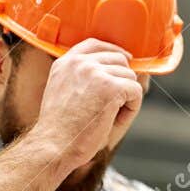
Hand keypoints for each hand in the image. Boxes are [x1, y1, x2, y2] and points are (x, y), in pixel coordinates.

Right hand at [27, 38, 144, 177]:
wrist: (53, 146)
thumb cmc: (61, 130)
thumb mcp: (65, 94)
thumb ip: (85, 79)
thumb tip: (121, 70)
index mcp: (65, 63)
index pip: (95, 44)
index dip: (114, 52)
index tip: (126, 61)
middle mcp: (79, 63)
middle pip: (119, 60)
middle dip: (122, 83)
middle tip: (111, 108)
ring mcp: (95, 73)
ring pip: (130, 76)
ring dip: (126, 99)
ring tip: (107, 118)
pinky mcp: (111, 87)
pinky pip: (136, 92)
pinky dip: (131, 109)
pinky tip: (114, 121)